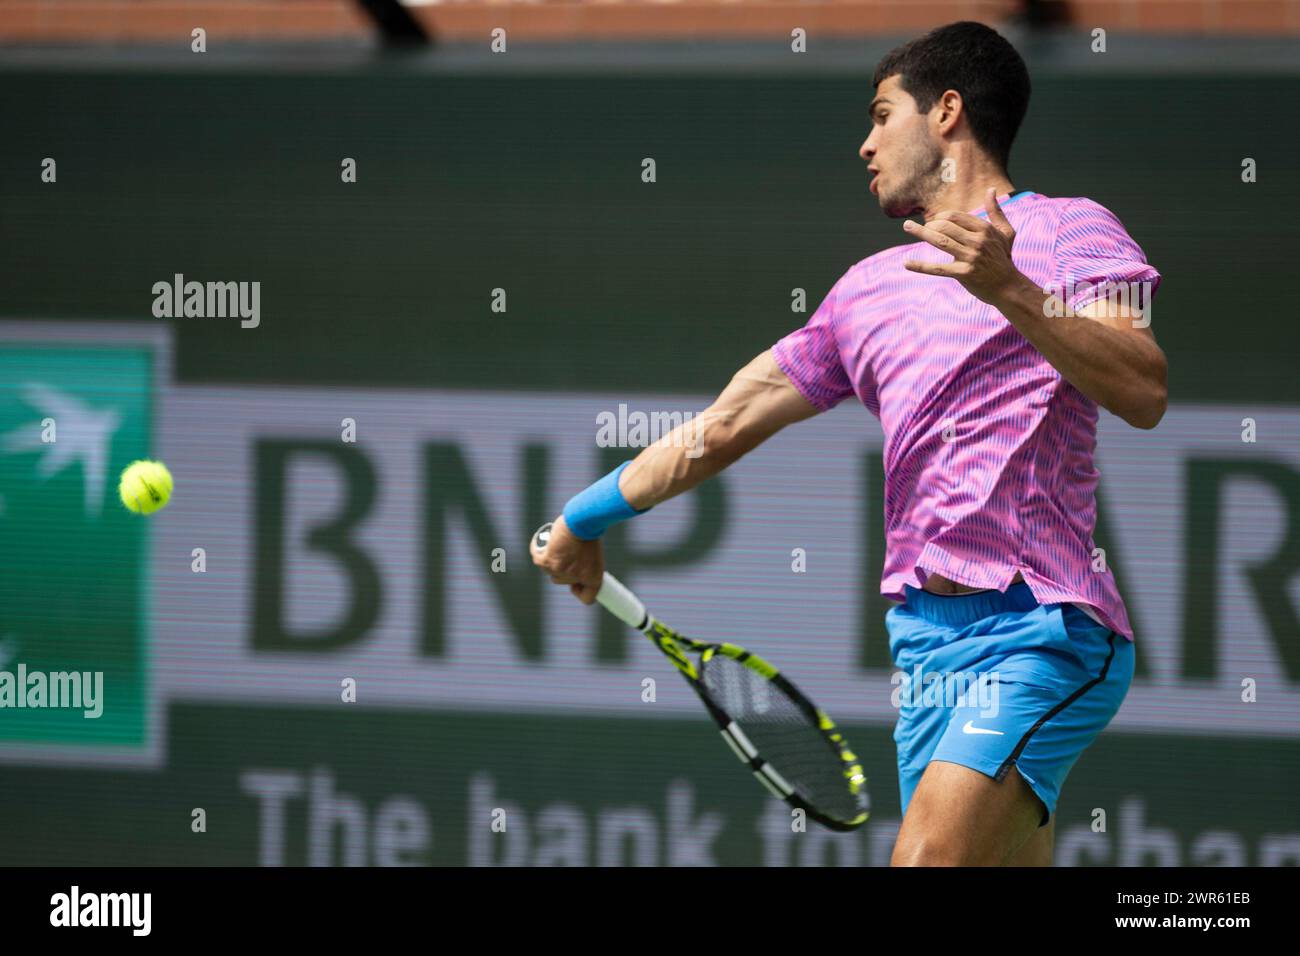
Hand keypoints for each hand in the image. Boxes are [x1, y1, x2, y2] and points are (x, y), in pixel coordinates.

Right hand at [530, 515, 603, 604]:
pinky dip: (537, 549)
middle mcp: (576, 578)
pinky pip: (537, 558)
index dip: (579, 591)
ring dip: (550, 558)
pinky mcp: (547, 561)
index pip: (587, 598)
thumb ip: (585, 564)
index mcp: (593, 578)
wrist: (583, 521)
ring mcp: (559, 571)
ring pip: (549, 569)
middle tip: (566, 552)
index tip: (576, 584)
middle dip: (562, 568)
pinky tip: (540, 542)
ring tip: (555, 544)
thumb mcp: (595, 552)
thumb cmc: (591, 532)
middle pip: (561, 580)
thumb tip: (575, 566)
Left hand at [902, 186, 1025, 306]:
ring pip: (940, 241)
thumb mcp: (1004, 232)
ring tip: (907, 226)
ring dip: (921, 233)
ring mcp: (970, 257)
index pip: (955, 216)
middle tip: (921, 228)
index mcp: (984, 229)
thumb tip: (991, 189)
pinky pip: (938, 268)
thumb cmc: (1003, 258)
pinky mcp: (964, 274)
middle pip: (946, 226)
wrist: (1008, 286)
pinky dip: (920, 266)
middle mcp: (977, 241)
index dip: (940, 217)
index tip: (934, 222)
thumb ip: (996, 211)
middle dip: (930, 224)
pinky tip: (906, 263)